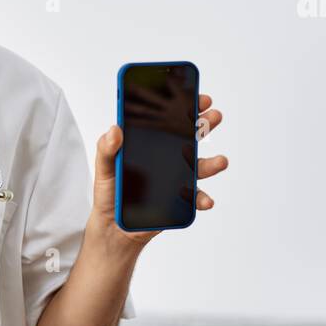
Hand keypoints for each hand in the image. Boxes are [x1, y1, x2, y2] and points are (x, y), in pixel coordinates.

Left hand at [91, 93, 228, 247]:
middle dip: (205, 125)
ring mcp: (176, 179)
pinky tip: (206, 200)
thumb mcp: (104, 168)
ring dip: (212, 163)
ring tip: (221, 161)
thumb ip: (107, 149)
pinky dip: (202, 198)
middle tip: (214, 116)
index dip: (185, 108)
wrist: (114, 227)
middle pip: (190, 138)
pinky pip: (194, 198)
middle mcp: (167, 158)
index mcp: (150, 145)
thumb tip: (115, 129)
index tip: (198, 98)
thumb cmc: (110, 194)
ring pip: (199, 167)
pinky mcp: (178, 200)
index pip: (169, 122)